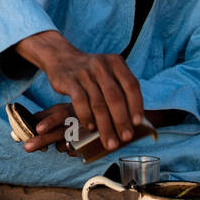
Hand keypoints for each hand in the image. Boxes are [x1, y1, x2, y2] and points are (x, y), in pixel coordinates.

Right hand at [13, 30, 144, 151]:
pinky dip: (86, 116)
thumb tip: (131, 121)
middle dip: (121, 121)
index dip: (136, 105)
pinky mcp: (69, 81)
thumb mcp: (107, 71)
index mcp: (116, 63)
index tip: (137, 123)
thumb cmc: (90, 72)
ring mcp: (84, 73)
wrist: (61, 57)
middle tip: (125, 138)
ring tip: (109, 142)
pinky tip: (90, 127)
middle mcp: (102, 66)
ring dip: (105, 126)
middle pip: (115, 97)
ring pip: (98, 103)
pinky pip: (80, 101)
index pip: (131, 85)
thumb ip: (120, 89)